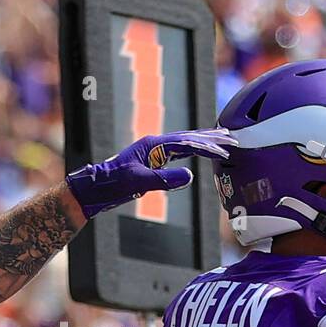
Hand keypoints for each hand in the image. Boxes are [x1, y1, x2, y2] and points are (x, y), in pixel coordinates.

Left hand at [65, 128, 233, 218]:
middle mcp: (154, 145)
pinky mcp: (151, 161)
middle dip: (210, 138)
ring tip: (221, 139)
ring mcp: (153, 152)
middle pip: (188, 138)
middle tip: (231, 138)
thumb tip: (189, 176)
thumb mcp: (138, 182)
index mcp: (153, 146)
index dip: (207, 147)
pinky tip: (198, 151)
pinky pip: (177, 152)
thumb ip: (163, 179)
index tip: (224, 151)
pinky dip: (192, 150)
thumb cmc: (112, 184)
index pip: (186, 143)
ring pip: (183, 143)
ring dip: (203, 141)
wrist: (94, 189)